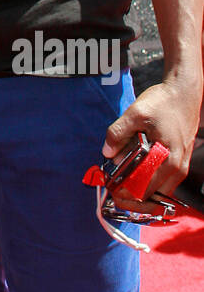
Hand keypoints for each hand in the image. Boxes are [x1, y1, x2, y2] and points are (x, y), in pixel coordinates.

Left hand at [102, 76, 201, 213]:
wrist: (184, 93)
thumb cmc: (164, 102)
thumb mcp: (136, 113)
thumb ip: (118, 133)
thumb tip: (107, 153)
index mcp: (168, 160)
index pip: (144, 190)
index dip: (125, 194)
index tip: (110, 190)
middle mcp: (177, 169)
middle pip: (153, 198)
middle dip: (132, 198)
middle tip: (113, 192)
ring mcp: (180, 168)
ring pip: (159, 193)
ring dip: (140, 192)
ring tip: (121, 185)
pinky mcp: (179, 163)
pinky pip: (163, 183)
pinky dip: (148, 184)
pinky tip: (134, 175)